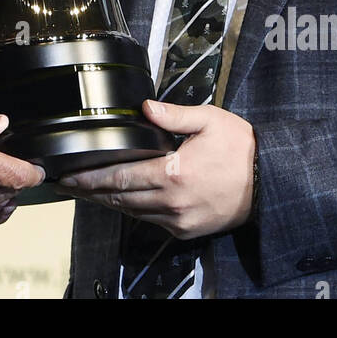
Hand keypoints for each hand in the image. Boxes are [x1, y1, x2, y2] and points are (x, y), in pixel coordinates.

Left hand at [53, 100, 255, 238]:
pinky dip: (132, 210)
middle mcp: (172, 201)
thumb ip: (173, 114)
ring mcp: (179, 220)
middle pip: (119, 198)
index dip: (90, 177)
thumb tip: (144, 107)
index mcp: (174, 173)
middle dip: (90, 191)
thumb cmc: (241, 148)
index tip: (69, 175)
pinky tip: (120, 200)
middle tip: (67, 184)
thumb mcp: (209, 120)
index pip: (120, 176)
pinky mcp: (187, 230)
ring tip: (87, 190)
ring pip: (132, 212)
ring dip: (108, 202)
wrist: (269, 181)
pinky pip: (150, 221)